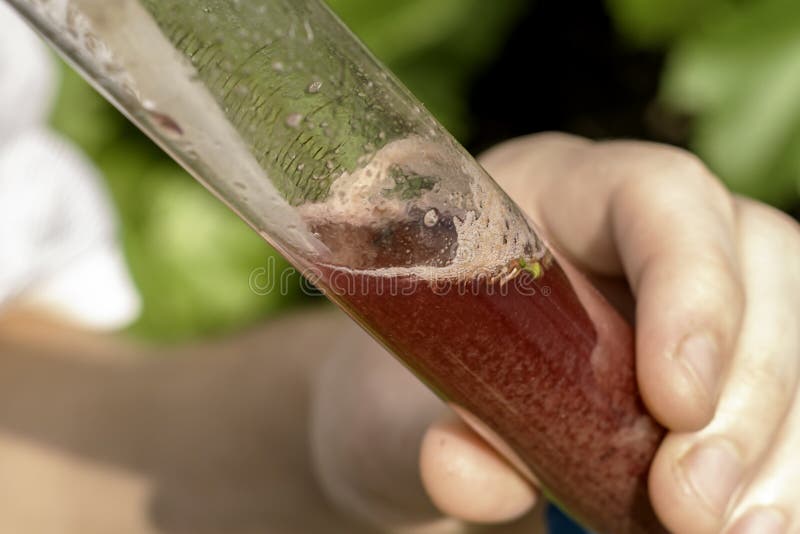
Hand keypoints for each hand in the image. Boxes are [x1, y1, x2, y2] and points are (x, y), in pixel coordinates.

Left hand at [313, 133, 799, 532]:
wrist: (406, 420)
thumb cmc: (396, 385)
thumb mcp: (394, 398)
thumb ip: (431, 429)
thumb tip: (470, 476)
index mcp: (552, 194)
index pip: (655, 193)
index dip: (690, 284)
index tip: (675, 399)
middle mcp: (638, 234)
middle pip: (757, 268)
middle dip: (742, 398)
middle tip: (691, 506)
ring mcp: (691, 295)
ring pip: (792, 340)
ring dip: (778, 448)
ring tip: (727, 532)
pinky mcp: (718, 364)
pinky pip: (783, 402)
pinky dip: (778, 471)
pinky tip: (752, 524)